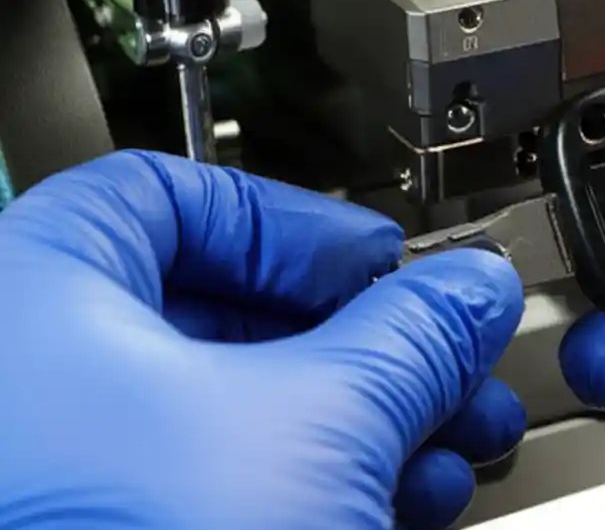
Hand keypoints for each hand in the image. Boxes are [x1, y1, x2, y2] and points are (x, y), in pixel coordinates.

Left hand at [0, 151, 524, 528]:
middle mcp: (26, 385)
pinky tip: (402, 500)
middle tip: (448, 359)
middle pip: (226, 314)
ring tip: (451, 444)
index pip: (172, 197)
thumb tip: (467, 290)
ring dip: (364, 419)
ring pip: (236, 413)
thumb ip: (409, 334)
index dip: (299, 222)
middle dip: (367, 342)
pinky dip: (316, 482)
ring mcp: (61, 473)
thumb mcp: (320, 426)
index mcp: (29, 303)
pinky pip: (219, 485)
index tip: (384, 265)